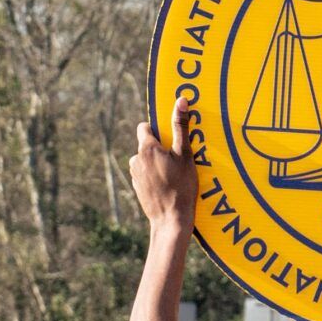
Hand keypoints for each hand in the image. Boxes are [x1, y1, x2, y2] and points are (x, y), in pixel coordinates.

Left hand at [128, 96, 198, 229]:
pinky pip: (145, 174)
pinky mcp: (137, 188)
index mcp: (147, 149)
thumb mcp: (186, 155)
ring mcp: (135, 175)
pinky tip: (168, 186)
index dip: (158, 130)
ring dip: (157, 163)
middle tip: (179, 160)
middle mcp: (136, 160)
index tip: (171, 139)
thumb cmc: (181, 186)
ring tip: (175, 175)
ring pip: (145, 160)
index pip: (144, 127)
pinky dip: (154, 176)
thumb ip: (181, 127)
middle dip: (161, 148)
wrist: (171, 220)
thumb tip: (181, 100)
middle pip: (147, 145)